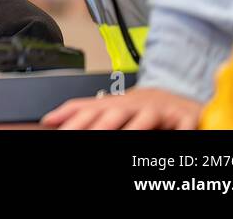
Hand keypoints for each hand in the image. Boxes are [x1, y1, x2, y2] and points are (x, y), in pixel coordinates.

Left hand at [41, 86, 203, 129]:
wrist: (177, 98)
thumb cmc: (138, 108)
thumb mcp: (110, 109)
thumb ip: (83, 114)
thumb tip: (50, 120)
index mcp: (114, 104)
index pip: (88, 108)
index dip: (70, 116)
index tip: (52, 123)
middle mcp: (133, 105)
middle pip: (113, 113)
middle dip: (97, 125)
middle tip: (80, 135)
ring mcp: (158, 110)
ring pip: (146, 117)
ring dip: (135, 127)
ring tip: (127, 134)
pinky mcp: (182, 116)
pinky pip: (182, 124)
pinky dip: (180, 130)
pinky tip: (176, 135)